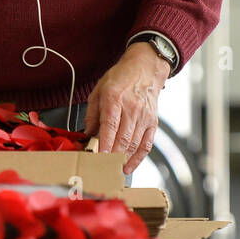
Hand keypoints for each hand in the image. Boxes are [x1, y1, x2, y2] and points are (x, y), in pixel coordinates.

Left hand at [83, 42, 169, 174]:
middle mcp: (132, 109)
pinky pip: (146, 145)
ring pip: (134, 144)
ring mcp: (144, 117)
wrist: (145, 69)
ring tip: (111, 170)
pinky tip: (128, 166)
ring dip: (123, 159)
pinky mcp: (153, 123)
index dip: (104, 144)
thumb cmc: (120, 78)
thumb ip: (92, 114)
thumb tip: (87, 135)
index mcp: (115, 99)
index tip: (98, 157)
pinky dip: (138, 158)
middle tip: (100, 168)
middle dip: (111, 156)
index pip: (110, 126)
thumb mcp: (99, 91)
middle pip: (122, 139)